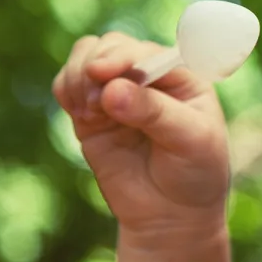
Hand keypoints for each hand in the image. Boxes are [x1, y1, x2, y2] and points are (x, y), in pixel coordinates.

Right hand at [51, 31, 230, 236]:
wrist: (172, 215)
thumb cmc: (195, 174)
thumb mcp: (190, 141)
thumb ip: (154, 113)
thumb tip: (112, 90)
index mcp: (184, 77)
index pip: (150, 51)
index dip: (125, 56)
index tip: (103, 72)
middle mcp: (150, 77)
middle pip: (113, 46)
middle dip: (96, 64)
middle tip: (93, 99)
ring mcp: (118, 92)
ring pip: (86, 58)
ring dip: (78, 76)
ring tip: (89, 111)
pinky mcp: (92, 112)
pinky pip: (68, 85)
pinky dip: (66, 89)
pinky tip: (81, 114)